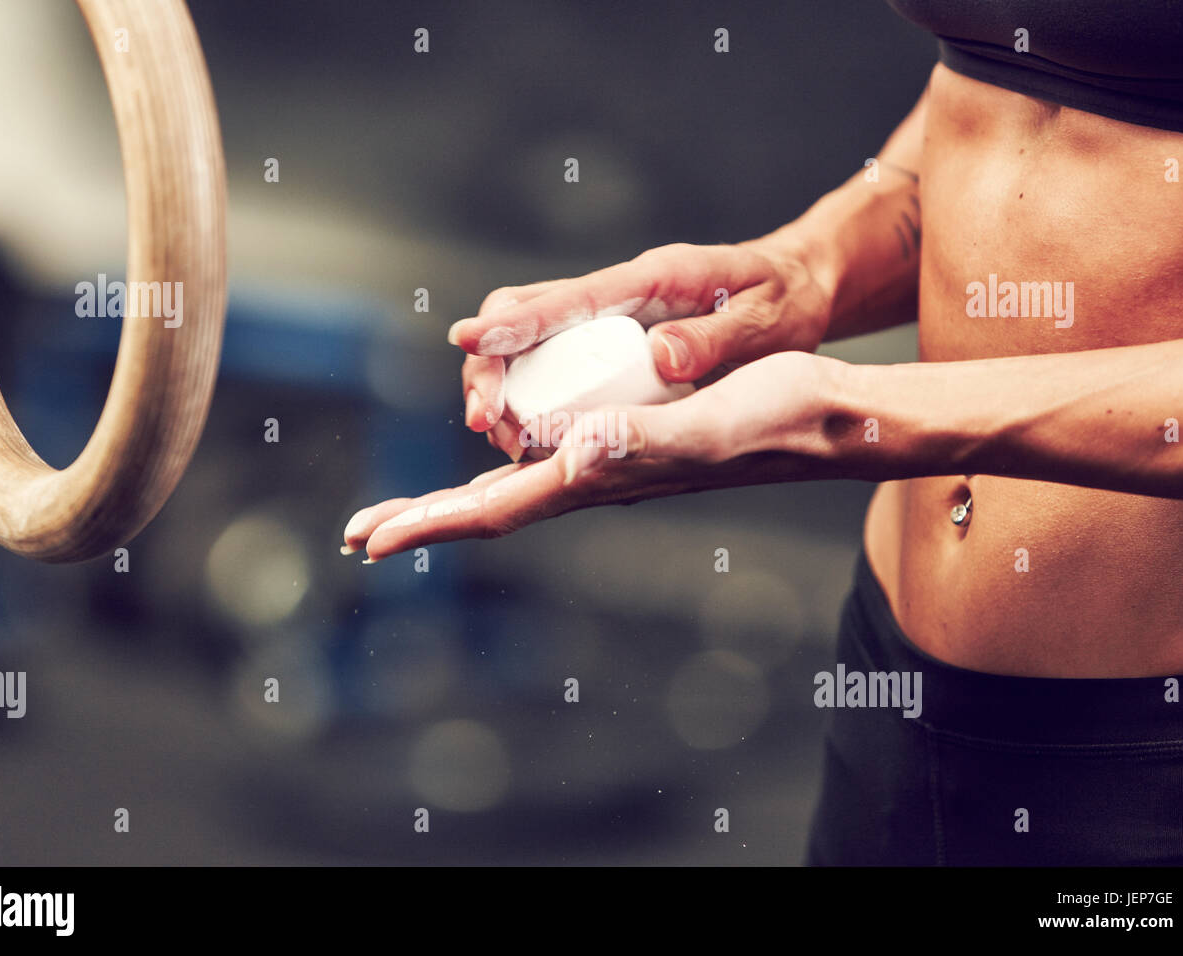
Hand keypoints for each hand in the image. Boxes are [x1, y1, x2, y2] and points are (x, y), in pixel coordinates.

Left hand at [344, 351, 847, 560]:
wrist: (825, 417)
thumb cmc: (779, 419)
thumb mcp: (708, 424)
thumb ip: (646, 441)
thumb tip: (574, 452)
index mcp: (601, 479)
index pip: (494, 511)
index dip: (426, 523)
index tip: (365, 540)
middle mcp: (597, 480)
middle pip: (488, 509)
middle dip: (421, 519)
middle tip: (357, 533)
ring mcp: (612, 466)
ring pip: (511, 487)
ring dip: (452, 499)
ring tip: (404, 507)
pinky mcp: (629, 442)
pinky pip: (544, 458)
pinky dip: (501, 462)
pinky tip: (495, 453)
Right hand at [450, 240, 833, 460]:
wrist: (795, 289)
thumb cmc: (782, 300)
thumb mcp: (761, 319)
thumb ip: (713, 337)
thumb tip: (660, 356)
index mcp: (650, 281)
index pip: (566, 299)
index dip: (512, 323)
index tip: (466, 340)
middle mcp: (616, 295)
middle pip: (522, 315)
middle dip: (487, 365)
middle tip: (486, 422)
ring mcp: (606, 320)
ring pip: (527, 343)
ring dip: (501, 389)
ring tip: (507, 443)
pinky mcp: (606, 346)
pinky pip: (549, 365)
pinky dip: (527, 398)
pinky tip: (530, 440)